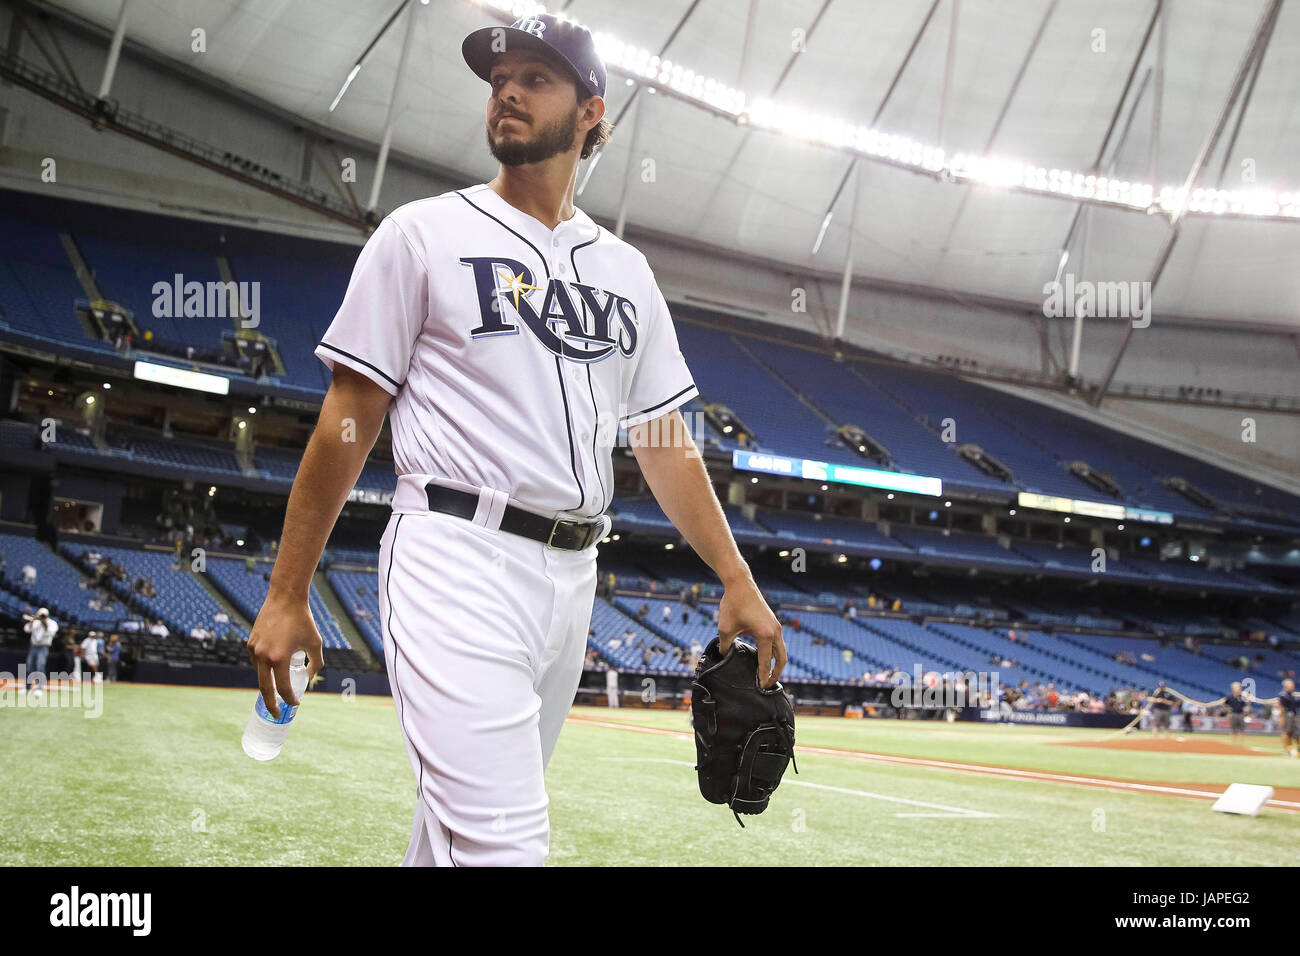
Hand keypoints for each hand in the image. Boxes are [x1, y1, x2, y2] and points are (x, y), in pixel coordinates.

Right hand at [245, 590, 323, 717]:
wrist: (285, 598)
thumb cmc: (303, 620)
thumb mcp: (315, 643)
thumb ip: (316, 663)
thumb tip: (308, 676)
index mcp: (279, 658)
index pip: (283, 687)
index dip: (290, 699)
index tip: (296, 703)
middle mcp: (263, 656)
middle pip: (264, 688)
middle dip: (271, 704)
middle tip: (277, 714)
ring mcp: (254, 650)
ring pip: (260, 674)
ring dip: (269, 683)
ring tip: (279, 687)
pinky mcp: (249, 643)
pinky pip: (257, 661)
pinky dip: (265, 668)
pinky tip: (274, 665)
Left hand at [716, 576, 784, 687]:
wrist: (740, 584)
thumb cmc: (733, 604)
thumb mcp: (725, 629)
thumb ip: (725, 647)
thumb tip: (723, 658)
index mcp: (765, 635)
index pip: (766, 662)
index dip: (764, 676)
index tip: (761, 687)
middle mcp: (775, 631)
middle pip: (782, 659)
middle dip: (777, 673)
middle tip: (768, 685)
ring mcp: (776, 626)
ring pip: (782, 651)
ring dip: (777, 663)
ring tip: (769, 675)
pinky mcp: (773, 622)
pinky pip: (778, 643)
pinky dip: (775, 653)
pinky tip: (765, 658)